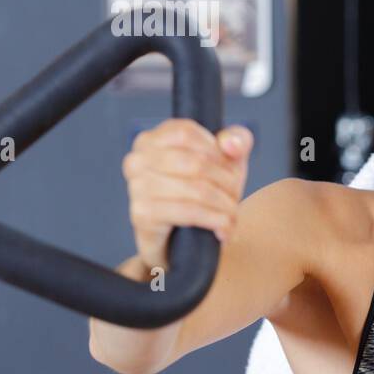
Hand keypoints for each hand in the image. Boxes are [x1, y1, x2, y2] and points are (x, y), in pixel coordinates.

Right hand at [122, 119, 253, 271]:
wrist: (187, 240)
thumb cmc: (206, 190)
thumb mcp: (227, 160)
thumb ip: (236, 140)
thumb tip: (230, 144)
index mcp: (152, 139)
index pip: (187, 133)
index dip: (217, 152)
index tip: (230, 168)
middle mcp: (137, 160)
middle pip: (196, 163)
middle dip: (226, 181)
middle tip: (235, 196)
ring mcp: (137, 188)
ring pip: (196, 189)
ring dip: (225, 204)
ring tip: (232, 214)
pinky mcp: (142, 215)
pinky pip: (188, 212)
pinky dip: (215, 220)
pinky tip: (224, 228)